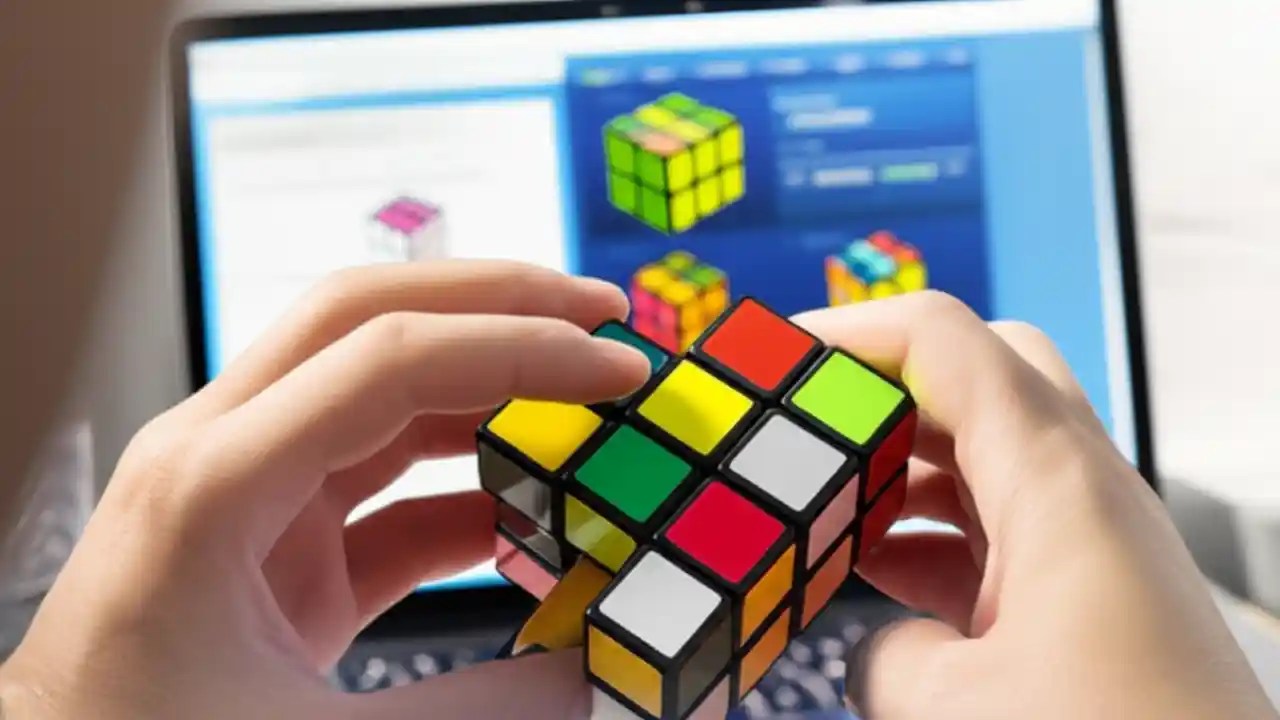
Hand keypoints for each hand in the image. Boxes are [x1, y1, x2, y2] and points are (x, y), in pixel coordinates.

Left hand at [0, 261, 650, 719]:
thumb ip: (480, 710)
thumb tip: (603, 677)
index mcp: (211, 486)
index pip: (386, 360)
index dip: (518, 350)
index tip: (615, 367)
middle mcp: (222, 456)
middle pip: (368, 317)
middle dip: (496, 301)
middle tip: (603, 313)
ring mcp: (248, 490)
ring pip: (378, 384)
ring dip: (486, 376)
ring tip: (582, 387)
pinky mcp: (274, 539)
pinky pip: (382, 481)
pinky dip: (464, 481)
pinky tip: (533, 509)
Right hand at [795, 293, 1276, 719]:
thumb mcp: (954, 710)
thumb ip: (885, 659)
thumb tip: (876, 649)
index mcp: (1056, 481)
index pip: (944, 341)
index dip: (850, 333)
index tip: (776, 358)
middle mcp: (1082, 490)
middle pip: (974, 376)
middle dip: (880, 388)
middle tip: (807, 420)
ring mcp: (1090, 540)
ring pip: (981, 455)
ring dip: (900, 466)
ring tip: (824, 503)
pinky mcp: (1090, 594)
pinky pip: (993, 527)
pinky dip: (927, 532)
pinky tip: (878, 574)